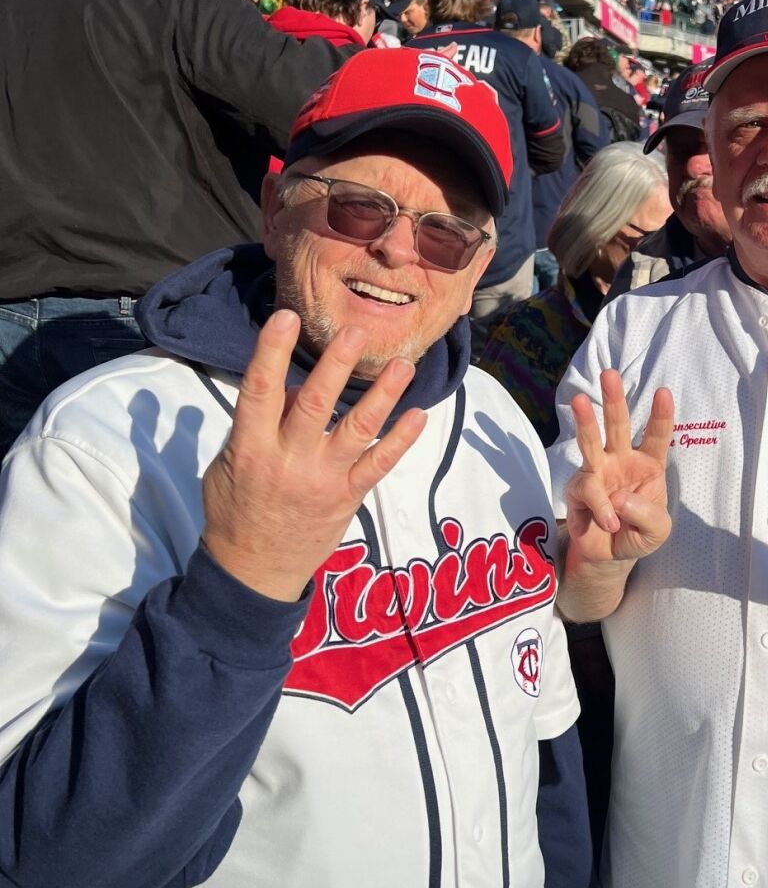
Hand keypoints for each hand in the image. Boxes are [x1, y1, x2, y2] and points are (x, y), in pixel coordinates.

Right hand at [201, 310, 424, 601]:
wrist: (252, 571)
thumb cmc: (234, 509)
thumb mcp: (227, 464)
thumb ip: (257, 425)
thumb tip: (294, 386)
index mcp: (249, 447)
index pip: (259, 391)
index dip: (271, 351)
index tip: (286, 316)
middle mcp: (288, 460)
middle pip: (314, 404)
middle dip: (336, 366)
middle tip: (357, 331)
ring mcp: (322, 479)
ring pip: (356, 430)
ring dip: (382, 395)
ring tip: (404, 364)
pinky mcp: (347, 497)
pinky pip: (378, 465)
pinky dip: (401, 440)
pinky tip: (419, 416)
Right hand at [564, 370, 673, 565]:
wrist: (610, 556)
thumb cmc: (638, 533)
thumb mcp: (657, 532)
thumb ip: (646, 515)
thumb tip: (618, 498)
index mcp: (648, 464)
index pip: (657, 436)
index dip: (661, 416)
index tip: (664, 392)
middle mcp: (621, 460)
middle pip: (618, 425)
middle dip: (614, 399)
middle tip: (609, 374)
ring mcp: (597, 472)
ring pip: (590, 442)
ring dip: (585, 421)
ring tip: (580, 401)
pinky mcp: (578, 490)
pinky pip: (588, 490)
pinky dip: (601, 508)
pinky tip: (609, 524)